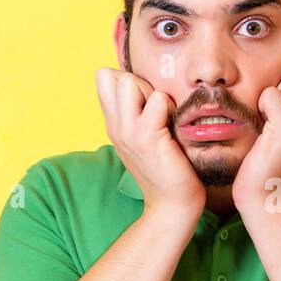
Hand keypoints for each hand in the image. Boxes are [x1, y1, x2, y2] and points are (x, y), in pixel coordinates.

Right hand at [96, 68, 204, 219]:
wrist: (171, 205)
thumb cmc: (166, 169)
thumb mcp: (143, 138)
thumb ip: (138, 112)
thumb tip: (148, 86)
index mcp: (114, 124)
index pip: (105, 78)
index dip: (129, 81)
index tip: (147, 103)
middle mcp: (115, 126)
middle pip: (113, 75)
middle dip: (140, 83)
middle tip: (158, 110)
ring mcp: (129, 131)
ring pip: (129, 82)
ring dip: (153, 92)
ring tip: (165, 117)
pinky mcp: (148, 138)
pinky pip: (157, 99)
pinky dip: (170, 105)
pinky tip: (175, 126)